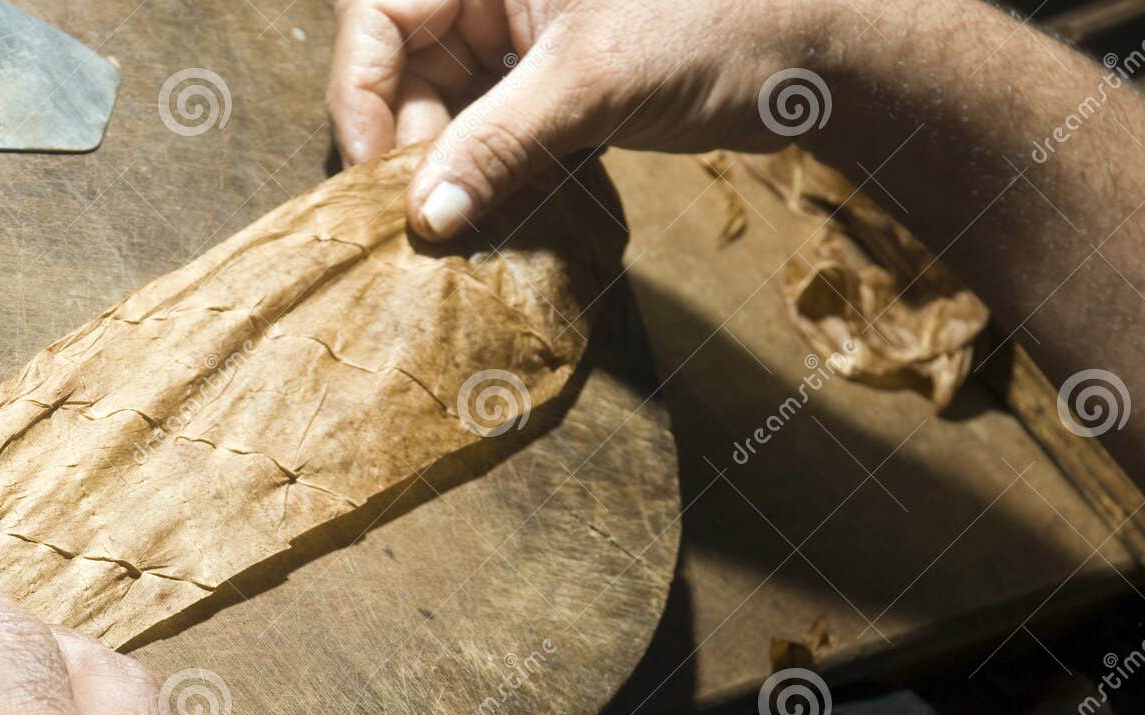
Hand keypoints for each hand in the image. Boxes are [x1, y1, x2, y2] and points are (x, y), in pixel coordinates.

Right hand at [326, 0, 830, 237]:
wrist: (820, 47)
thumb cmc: (718, 24)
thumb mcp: (592, 84)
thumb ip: (496, 146)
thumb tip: (424, 215)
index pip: (377, 14)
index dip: (361, 94)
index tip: (376, 178)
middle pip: (403, 61)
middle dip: (407, 140)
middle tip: (422, 218)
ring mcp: (523, 29)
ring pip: (444, 99)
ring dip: (446, 166)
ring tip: (459, 226)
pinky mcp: (552, 75)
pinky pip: (490, 122)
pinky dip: (487, 169)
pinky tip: (493, 212)